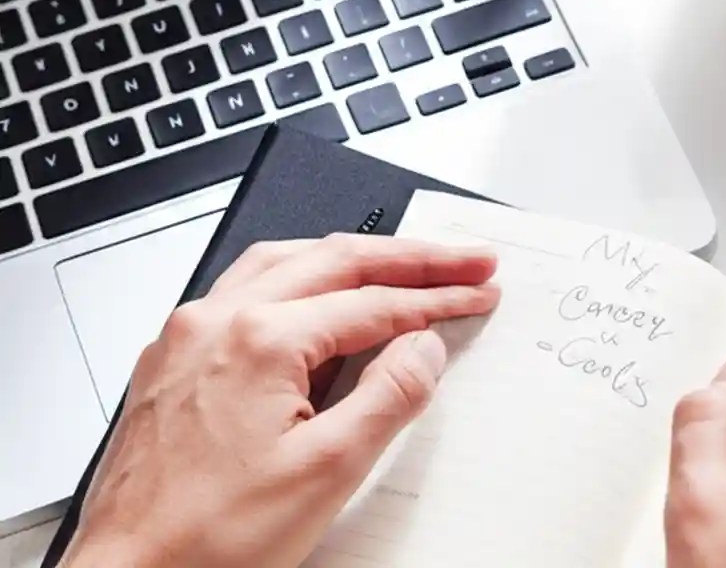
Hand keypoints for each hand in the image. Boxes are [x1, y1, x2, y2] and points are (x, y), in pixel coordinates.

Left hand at [59, 234, 499, 567]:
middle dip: (412, 258)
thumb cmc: (207, 540)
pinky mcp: (174, 358)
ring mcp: (188, 335)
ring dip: (353, 258)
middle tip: (466, 259)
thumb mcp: (327, 472)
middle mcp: (216, 321)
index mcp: (258, 340)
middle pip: (335, 262)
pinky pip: (247, 289)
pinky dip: (301, 280)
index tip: (478, 292)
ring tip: (405, 262)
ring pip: (286, 263)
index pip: (374, 304)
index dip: (439, 298)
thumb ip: (389, 397)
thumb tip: (424, 348)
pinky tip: (320, 295)